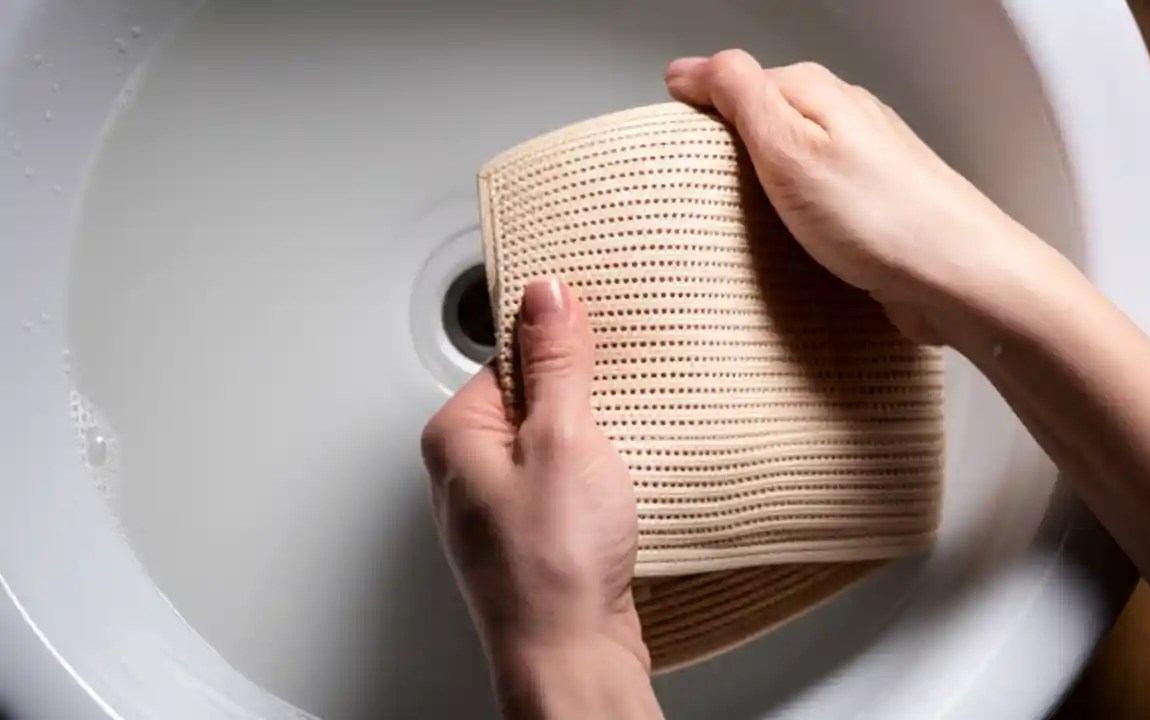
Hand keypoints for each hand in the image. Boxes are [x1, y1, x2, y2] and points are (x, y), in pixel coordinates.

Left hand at [422, 279, 659, 717]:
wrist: (572, 656)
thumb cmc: (552, 565)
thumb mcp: (563, 438)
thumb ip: (555, 362)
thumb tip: (547, 297)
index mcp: (455, 436)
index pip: (508, 357)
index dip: (559, 348)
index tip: (595, 344)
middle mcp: (468, 473)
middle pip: (533, 401)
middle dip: (580, 398)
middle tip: (614, 406)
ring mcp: (501, 509)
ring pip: (553, 446)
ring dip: (594, 443)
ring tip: (619, 455)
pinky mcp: (536, 538)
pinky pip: (566, 485)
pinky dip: (596, 480)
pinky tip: (619, 491)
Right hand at [665, 50, 1063, 345]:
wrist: (957, 279)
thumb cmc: (881, 219)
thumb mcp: (788, 147)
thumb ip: (741, 96)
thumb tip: (694, 66)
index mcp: (816, 94)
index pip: (734, 80)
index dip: (695, 107)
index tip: (664, 138)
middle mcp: (843, 120)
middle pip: (762, 120)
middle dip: (724, 147)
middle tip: (692, 186)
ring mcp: (860, 166)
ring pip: (788, 162)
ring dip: (757, 185)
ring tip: (732, 219)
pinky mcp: (869, 211)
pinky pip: (811, 201)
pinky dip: (787, 216)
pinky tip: (782, 242)